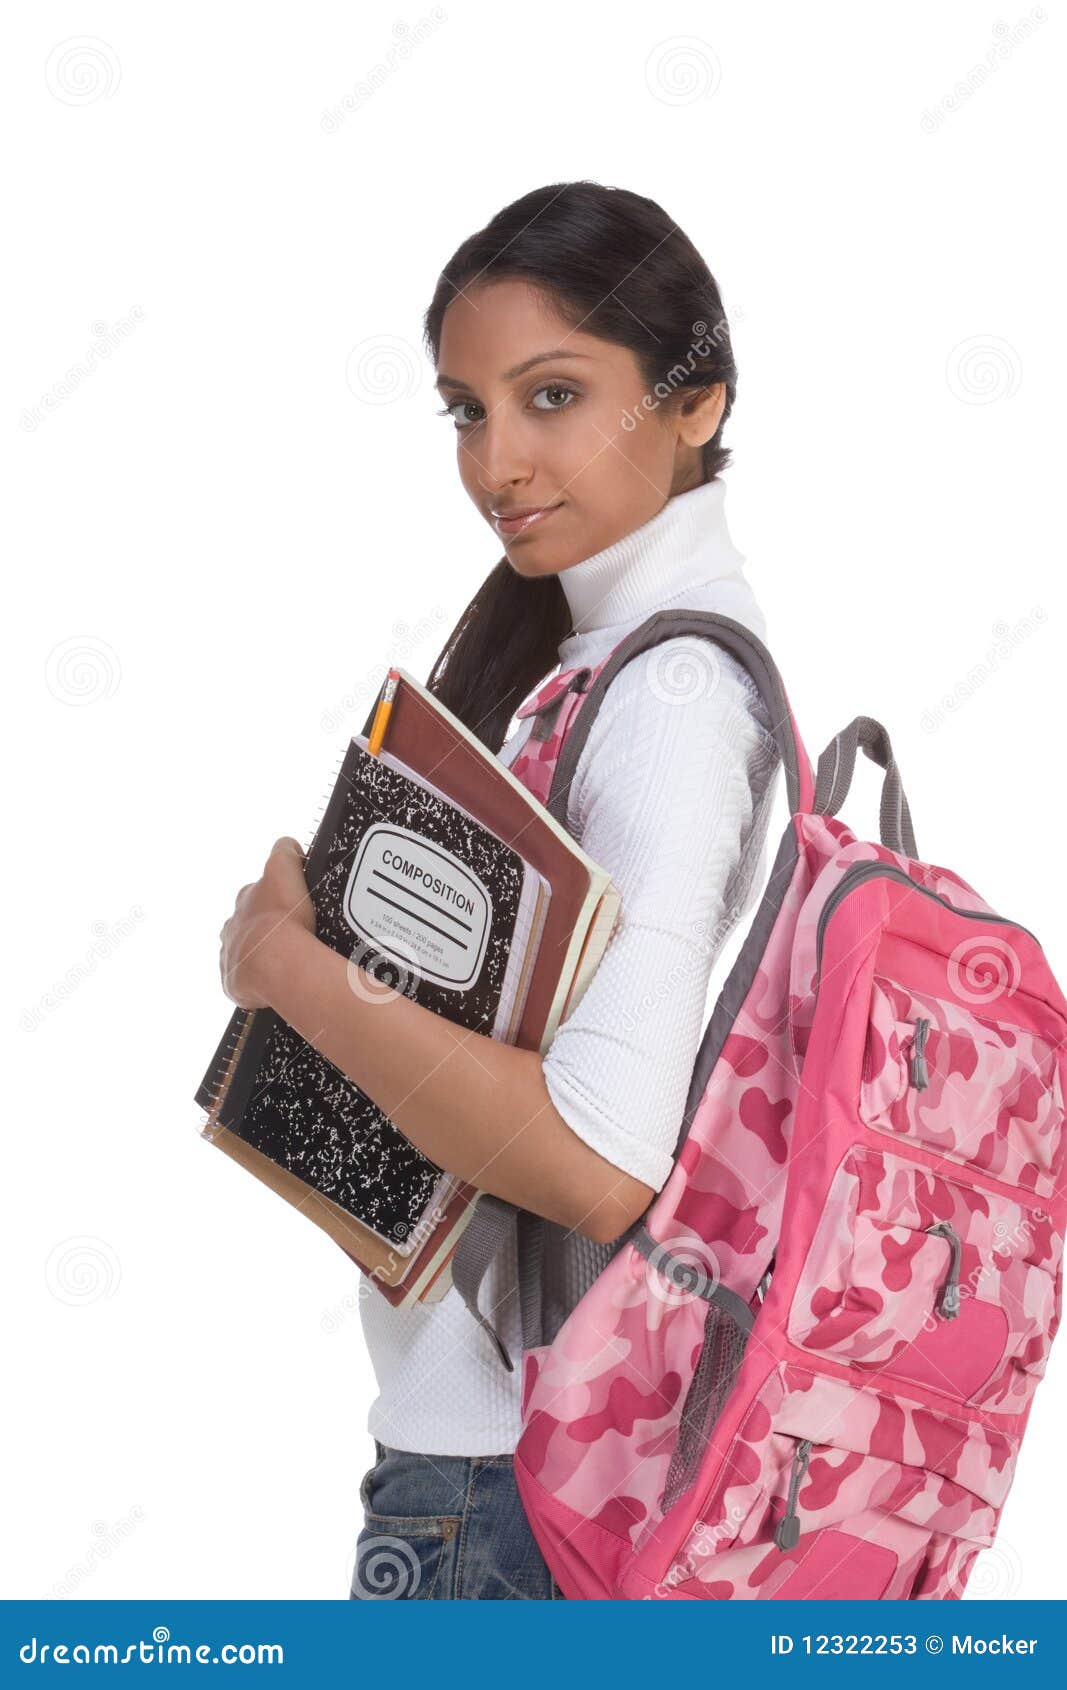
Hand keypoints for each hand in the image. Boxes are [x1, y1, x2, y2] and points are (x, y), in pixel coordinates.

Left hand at [219, 837, 315, 1008]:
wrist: (276, 963)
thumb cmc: (282, 917)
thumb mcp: (284, 867)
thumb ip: (284, 850)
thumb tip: (288, 845)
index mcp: (245, 900)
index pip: (257, 893)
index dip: (274, 897)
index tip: (289, 906)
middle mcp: (232, 927)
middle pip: (248, 924)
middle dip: (266, 928)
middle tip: (292, 935)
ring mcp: (231, 956)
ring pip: (245, 952)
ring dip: (261, 955)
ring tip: (285, 961)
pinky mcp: (234, 983)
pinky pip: (247, 981)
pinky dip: (260, 981)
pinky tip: (278, 980)